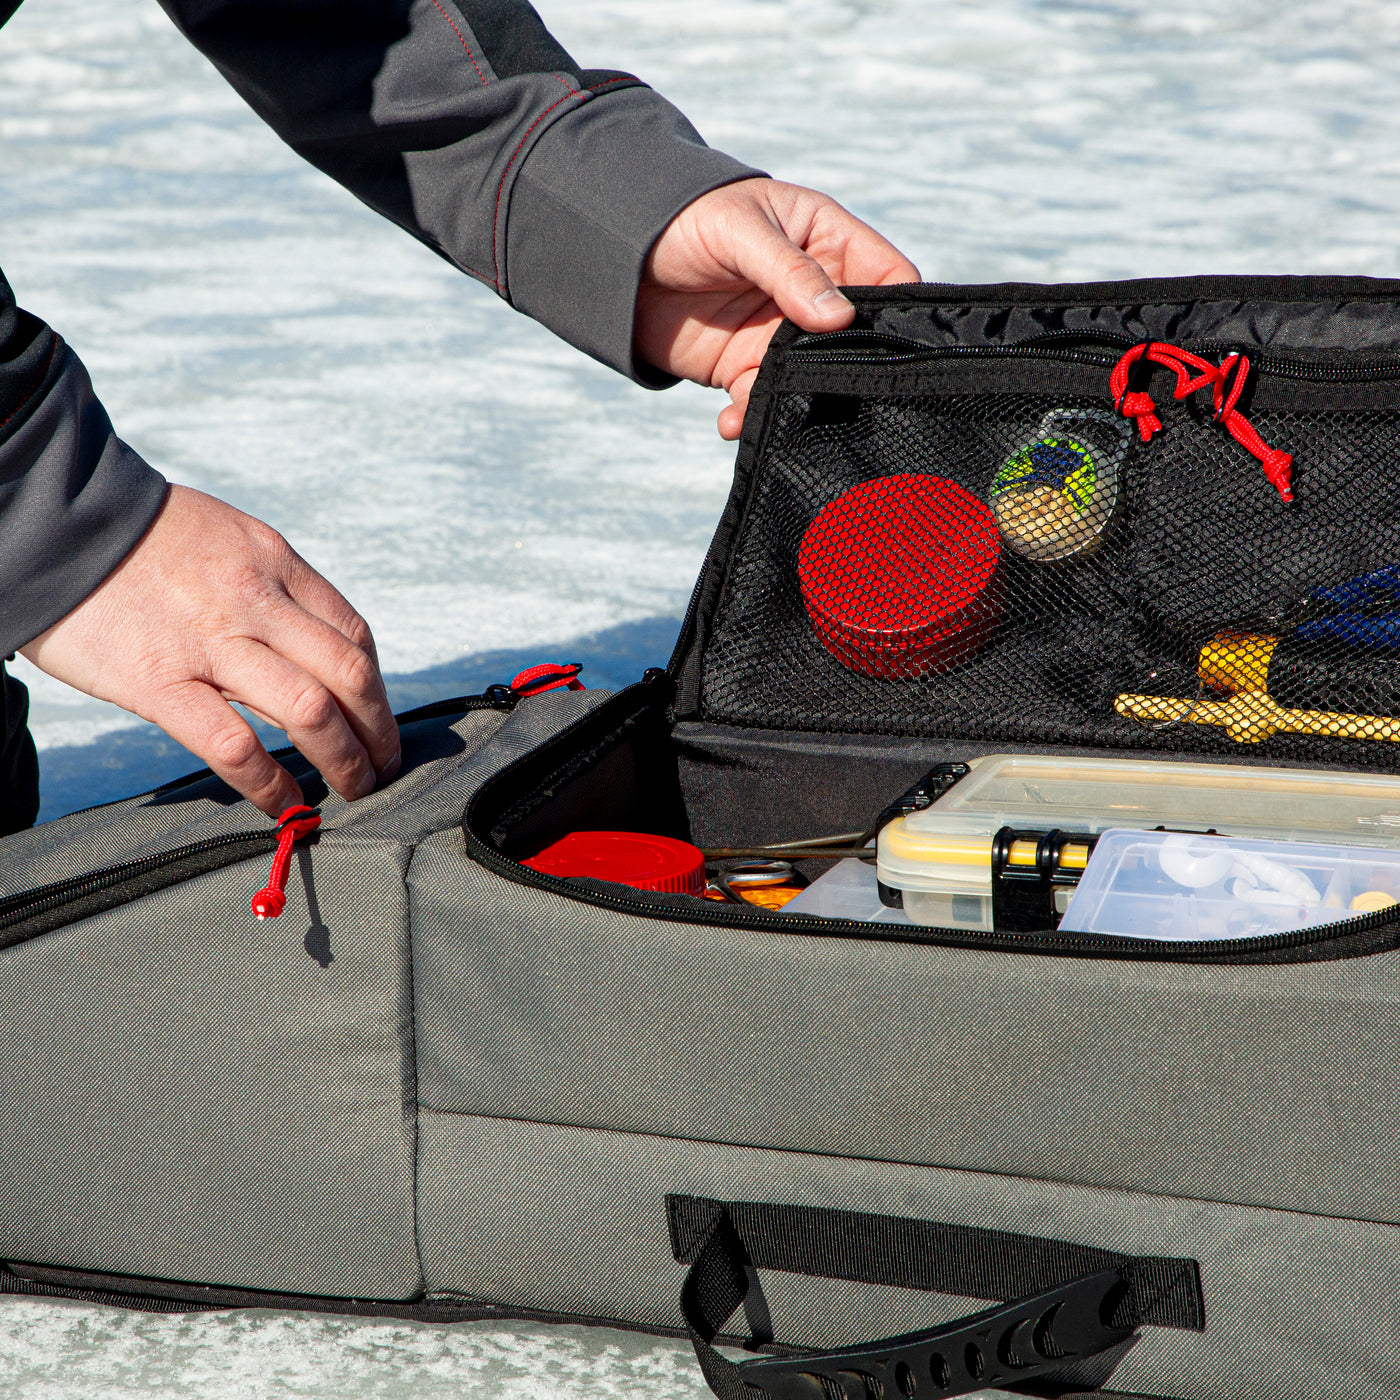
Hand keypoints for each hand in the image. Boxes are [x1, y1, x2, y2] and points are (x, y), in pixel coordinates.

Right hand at [21, 485, 399, 815]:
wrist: (51, 519)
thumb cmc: (138, 537)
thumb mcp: (225, 540)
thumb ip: (269, 588)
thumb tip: (305, 647)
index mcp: (274, 561)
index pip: (353, 635)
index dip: (376, 688)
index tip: (376, 720)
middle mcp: (255, 599)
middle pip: (350, 676)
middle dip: (379, 731)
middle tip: (383, 767)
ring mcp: (210, 641)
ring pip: (310, 711)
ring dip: (346, 761)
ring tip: (354, 789)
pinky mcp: (158, 681)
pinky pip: (234, 745)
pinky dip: (272, 784)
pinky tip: (286, 805)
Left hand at [634, 178, 919, 438]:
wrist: (613, 254)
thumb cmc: (682, 217)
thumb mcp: (739, 230)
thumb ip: (790, 271)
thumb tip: (839, 317)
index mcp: (827, 241)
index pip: (888, 276)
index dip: (899, 309)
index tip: (893, 343)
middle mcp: (812, 293)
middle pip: (855, 339)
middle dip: (849, 369)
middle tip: (835, 392)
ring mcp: (778, 334)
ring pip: (809, 378)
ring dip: (794, 399)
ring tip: (760, 405)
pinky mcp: (743, 367)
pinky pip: (762, 400)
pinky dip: (749, 416)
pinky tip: (729, 420)